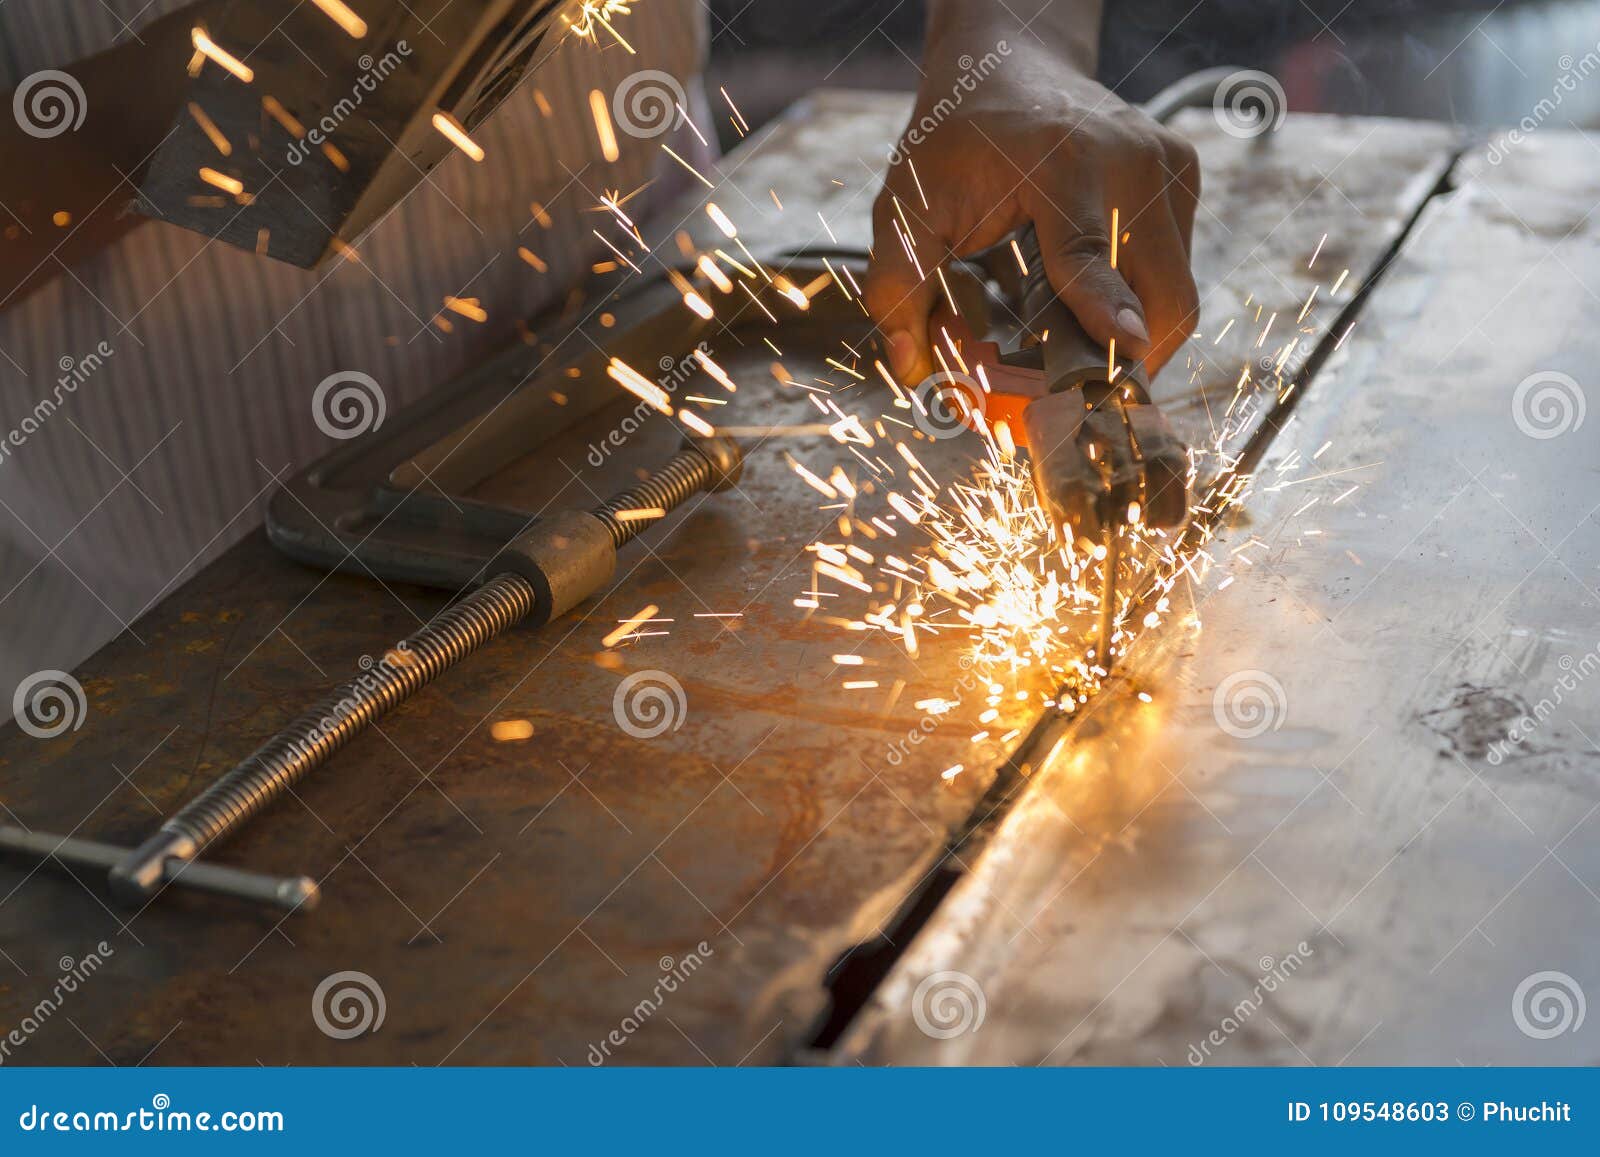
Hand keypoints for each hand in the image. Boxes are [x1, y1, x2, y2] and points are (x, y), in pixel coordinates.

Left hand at [865, 35, 1200, 384]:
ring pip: (1176, 288)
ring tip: (1083, 349)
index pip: (1089, 253)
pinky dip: (1143, 299)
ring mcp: (1167, 165)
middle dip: (1132, 358)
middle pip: (1161, 290)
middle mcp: (1128, 161)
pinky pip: (1175, 264)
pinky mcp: (1184, 175)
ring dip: (1137, 334)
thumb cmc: (958, 138)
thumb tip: (909, 367)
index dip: (1106, 311)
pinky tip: (1097, 301)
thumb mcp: (909, 204)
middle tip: (1085, 396)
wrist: (1011, 63)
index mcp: (1060, 163)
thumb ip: (899, 285)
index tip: (1123, 353)